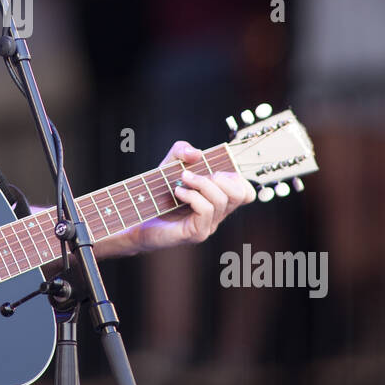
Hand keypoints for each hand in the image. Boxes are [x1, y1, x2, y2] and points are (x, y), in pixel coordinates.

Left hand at [131, 140, 255, 252]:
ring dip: (202, 183)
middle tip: (197, 174)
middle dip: (221, 178)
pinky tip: (178, 192)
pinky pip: (206, 210)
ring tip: (183, 179)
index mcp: (218, 200)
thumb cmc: (157, 193)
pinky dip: (193, 196)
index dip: (237, 179)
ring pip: (221, 201)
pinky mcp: (197, 233)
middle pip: (240, 195)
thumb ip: (182, 151)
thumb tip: (197, 153)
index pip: (246, 193)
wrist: (138, 216)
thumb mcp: (169, 164)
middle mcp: (218, 214)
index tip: (214, 171)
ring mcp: (209, 225)